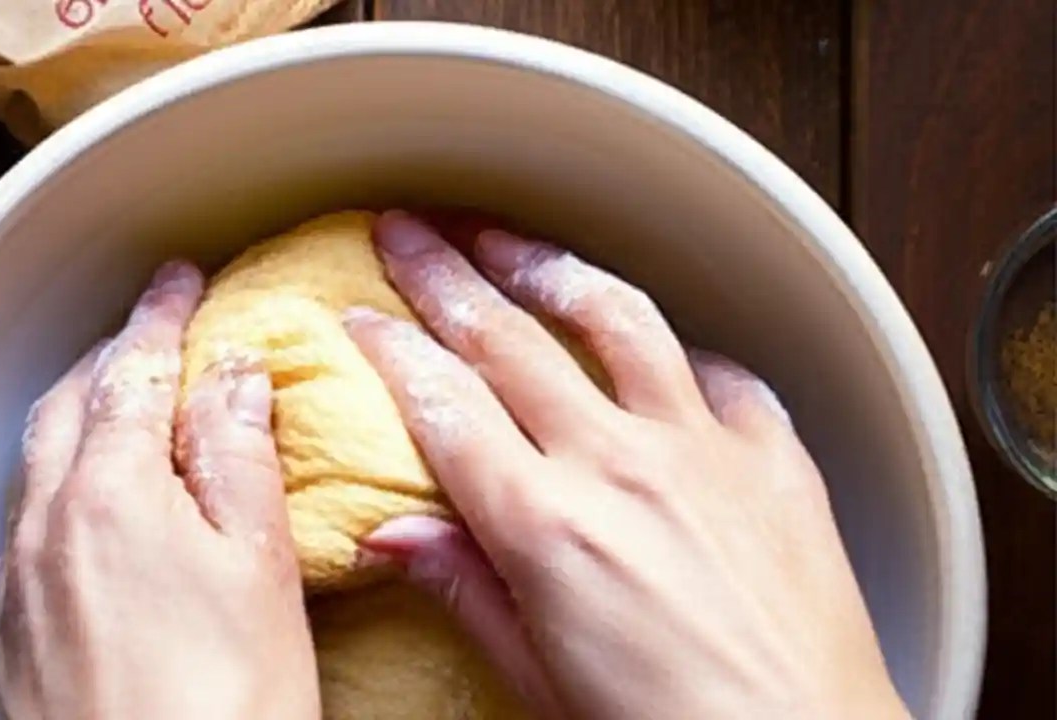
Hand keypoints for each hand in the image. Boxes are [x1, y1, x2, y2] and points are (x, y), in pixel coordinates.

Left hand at [0, 262, 317, 719]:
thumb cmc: (225, 704)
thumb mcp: (259, 566)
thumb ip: (238, 455)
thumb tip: (232, 375)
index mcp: (109, 494)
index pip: (133, 372)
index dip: (161, 316)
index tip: (180, 279)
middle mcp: (44, 529)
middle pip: (67, 406)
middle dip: (109, 357)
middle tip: (154, 330)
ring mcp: (18, 587)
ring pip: (37, 465)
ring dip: (79, 418)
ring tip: (123, 407)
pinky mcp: (11, 638)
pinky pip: (25, 527)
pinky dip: (61, 486)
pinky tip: (93, 512)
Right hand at [346, 211, 909, 719]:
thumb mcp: (540, 680)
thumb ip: (467, 590)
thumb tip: (389, 536)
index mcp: (548, 527)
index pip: (446, 407)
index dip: (393, 349)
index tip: (360, 313)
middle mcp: (621, 466)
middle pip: (510, 340)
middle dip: (444, 273)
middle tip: (405, 229)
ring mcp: (704, 449)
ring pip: (614, 320)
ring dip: (549, 267)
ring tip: (506, 239)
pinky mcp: (774, 457)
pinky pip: (721, 373)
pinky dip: (681, 350)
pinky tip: (658, 342)